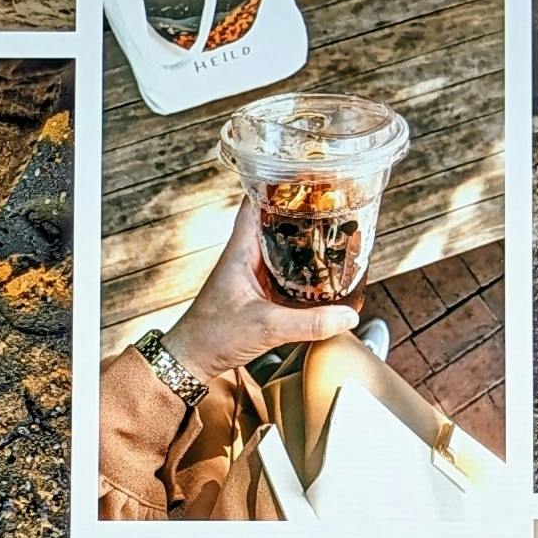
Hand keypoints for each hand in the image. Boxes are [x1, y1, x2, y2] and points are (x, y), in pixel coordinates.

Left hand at [164, 194, 356, 378]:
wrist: (191, 360)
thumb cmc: (212, 336)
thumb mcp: (266, 327)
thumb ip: (309, 323)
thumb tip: (346, 317)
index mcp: (240, 251)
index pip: (255, 203)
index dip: (278, 186)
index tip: (304, 177)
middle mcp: (245, 256)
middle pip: (275, 222)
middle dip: (301, 213)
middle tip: (331, 205)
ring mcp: (251, 274)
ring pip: (281, 246)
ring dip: (303, 240)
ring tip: (333, 233)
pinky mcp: (256, 292)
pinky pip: (283, 271)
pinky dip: (301, 268)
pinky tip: (320, 274)